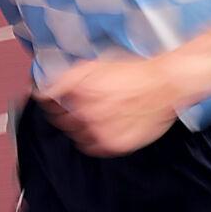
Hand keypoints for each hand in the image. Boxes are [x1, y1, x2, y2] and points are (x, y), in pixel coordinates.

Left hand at [36, 55, 189, 156]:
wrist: (165, 85)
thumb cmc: (135, 72)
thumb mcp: (97, 64)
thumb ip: (70, 76)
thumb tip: (48, 84)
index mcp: (77, 88)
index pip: (46, 99)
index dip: (45, 97)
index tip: (47, 98)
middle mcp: (84, 112)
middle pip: (58, 119)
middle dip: (63, 112)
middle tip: (77, 106)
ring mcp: (97, 131)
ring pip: (73, 135)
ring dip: (78, 127)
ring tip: (96, 116)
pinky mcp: (112, 145)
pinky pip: (90, 147)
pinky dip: (91, 139)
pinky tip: (103, 127)